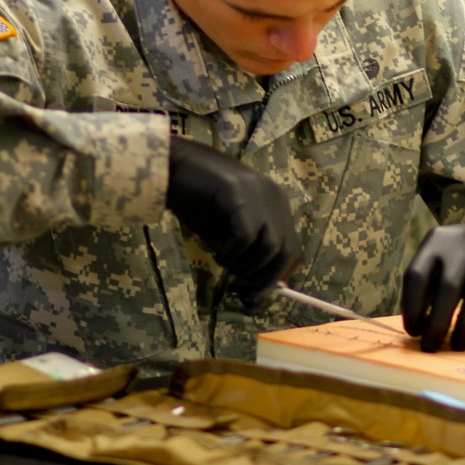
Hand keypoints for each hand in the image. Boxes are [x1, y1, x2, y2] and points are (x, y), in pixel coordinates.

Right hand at [165, 136, 301, 304]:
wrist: (171, 167)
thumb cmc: (198, 200)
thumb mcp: (226, 232)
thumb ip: (247, 253)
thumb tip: (258, 293)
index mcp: (276, 204)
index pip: (293, 250)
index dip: (277, 278)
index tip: (254, 297)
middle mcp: (275, 197)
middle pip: (287, 253)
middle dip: (265, 282)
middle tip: (240, 292)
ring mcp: (259, 193)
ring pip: (269, 248)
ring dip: (244, 266)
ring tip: (223, 260)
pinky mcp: (239, 192)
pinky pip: (246, 236)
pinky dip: (232, 252)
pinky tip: (216, 250)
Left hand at [401, 220, 464, 351]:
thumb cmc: (462, 258)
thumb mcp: (440, 263)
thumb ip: (426, 289)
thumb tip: (418, 330)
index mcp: (436, 241)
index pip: (417, 275)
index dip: (412, 307)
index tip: (414, 332)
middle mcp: (463, 242)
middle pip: (448, 286)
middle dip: (437, 323)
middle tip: (432, 347)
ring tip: (458, 345)